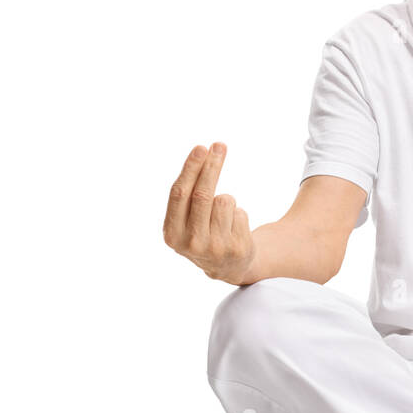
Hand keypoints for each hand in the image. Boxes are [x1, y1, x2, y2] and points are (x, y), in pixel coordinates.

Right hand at [163, 142, 255, 283]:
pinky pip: (240, 212)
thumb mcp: (186, 221)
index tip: (201, 148)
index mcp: (172, 234)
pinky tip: (234, 228)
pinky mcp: (237, 248)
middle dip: (211, 166)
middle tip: (219, 146)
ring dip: (226, 200)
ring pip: (224, 201)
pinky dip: (238, 212)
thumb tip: (203, 153)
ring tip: (223, 216)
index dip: (190, 169)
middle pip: (202, 194)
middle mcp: (191, 243)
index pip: (179, 194)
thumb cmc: (203, 232)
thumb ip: (188, 195)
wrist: (229, 266)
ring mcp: (215, 247)